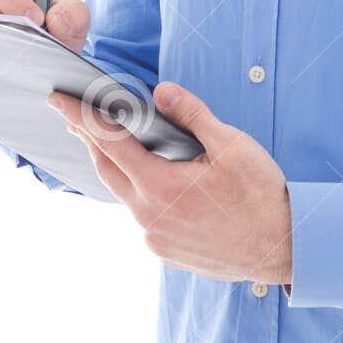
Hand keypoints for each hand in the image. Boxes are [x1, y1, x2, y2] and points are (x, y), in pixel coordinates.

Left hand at [48, 82, 293, 288]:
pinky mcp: (165, 251)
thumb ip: (192, 115)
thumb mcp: (231, 145)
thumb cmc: (261, 196)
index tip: (60, 101)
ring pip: (125, 194)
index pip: (109, 143)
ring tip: (113, 144)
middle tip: (76, 117)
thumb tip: (162, 92)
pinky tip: (153, 180)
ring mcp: (155, 238)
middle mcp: (149, 216)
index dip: (81, 118)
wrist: (282, 248)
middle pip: (107, 170)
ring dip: (117, 167)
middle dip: (90, 140)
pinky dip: (140, 192)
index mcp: (161, 186)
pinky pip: (142, 215)